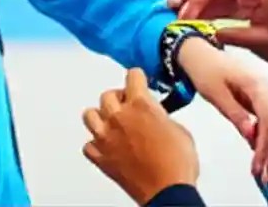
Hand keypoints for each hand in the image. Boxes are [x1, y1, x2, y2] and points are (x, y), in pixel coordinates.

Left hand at [82, 68, 199, 205]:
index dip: (137, 77)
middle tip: (126, 102)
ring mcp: (107, 138)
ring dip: (100, 115)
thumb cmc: (176, 164)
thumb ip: (161, 117)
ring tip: (110, 119)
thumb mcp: (179, 130)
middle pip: (107, 94)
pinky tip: (104, 145)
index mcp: (141, 105)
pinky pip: (88, 145)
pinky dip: (95, 144)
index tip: (137, 79)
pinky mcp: (101, 158)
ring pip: (89, 115)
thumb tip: (158, 117)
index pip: (132, 76)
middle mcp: (119, 118)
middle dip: (118, 96)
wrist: (168, 190)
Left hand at [175, 38, 267, 182]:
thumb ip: (235, 114)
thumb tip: (251, 136)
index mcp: (256, 83)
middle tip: (266, 176)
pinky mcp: (259, 98)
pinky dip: (266, 139)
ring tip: (267, 172)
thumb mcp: (215, 94)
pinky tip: (263, 156)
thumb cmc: (204, 69)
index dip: (265, 144)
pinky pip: (267, 121)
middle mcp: (265, 87)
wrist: (200, 53)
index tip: (259, 164)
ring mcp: (264, 92)